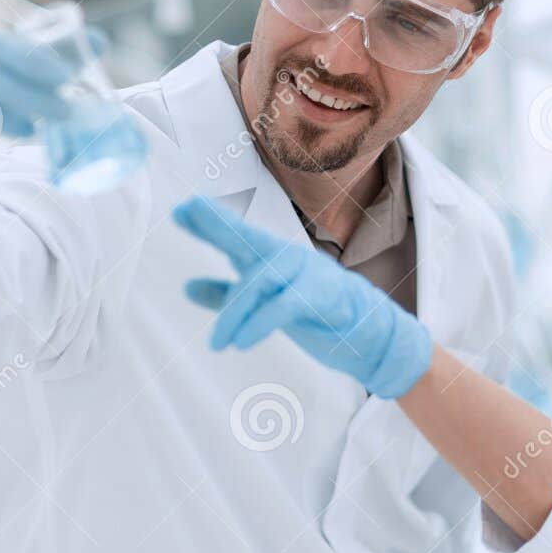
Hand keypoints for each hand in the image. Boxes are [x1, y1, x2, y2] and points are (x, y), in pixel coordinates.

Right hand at [0, 22, 73, 197]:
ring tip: (50, 120)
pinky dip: (2, 125)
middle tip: (67, 106)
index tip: (68, 76)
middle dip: (34, 90)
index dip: (38, 60)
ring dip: (23, 110)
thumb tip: (101, 40)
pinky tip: (23, 130)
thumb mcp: (0, 65)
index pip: (3, 45)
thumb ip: (47, 54)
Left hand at [173, 196, 431, 398]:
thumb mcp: (265, 302)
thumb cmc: (317, 312)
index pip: (237, 236)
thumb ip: (228, 295)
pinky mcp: (322, 298)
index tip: (181, 209)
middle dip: (219, 224)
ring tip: (217, 343)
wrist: (370, 333)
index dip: (210, 221)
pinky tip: (239, 341)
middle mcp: (287, 259)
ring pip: (262, 281)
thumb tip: (186, 287)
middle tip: (188, 210)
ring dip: (234, 312)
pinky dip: (260, 322)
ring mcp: (306, 275)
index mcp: (273, 259)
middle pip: (249, 238)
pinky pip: (285, 306)